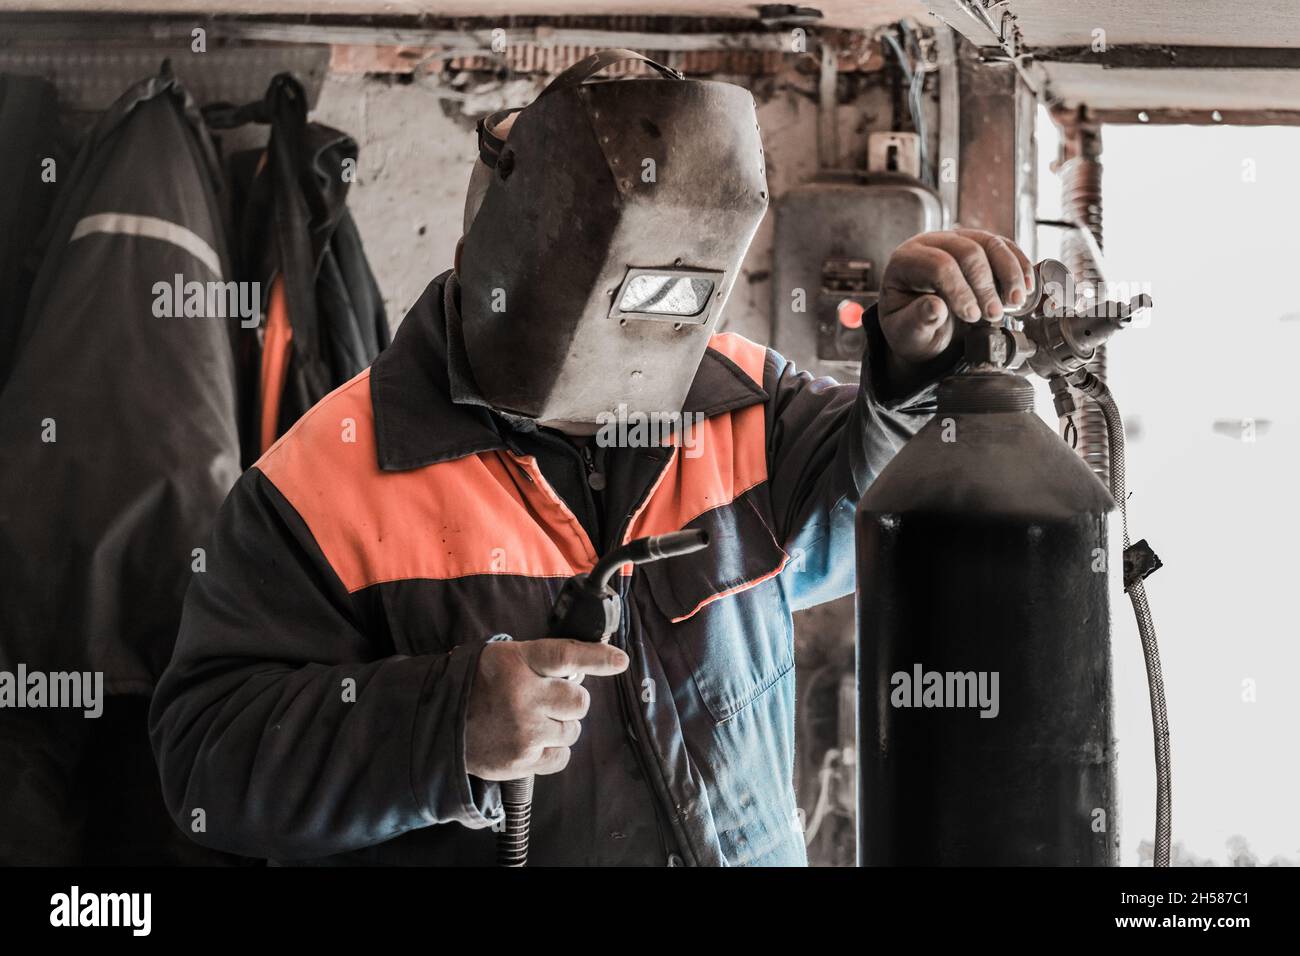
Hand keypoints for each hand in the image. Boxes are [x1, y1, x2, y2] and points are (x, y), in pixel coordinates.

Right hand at [465, 638, 628, 780]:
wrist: (442, 723)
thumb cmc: (482, 684)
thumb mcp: (508, 657)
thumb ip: (545, 660)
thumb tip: (585, 669)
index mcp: (517, 664)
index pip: (565, 656)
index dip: (596, 658)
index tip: (620, 661)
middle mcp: (522, 697)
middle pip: (579, 701)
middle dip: (570, 701)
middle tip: (547, 699)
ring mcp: (523, 733)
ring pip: (572, 731)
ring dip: (561, 726)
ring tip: (533, 720)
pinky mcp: (522, 762)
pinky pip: (561, 757)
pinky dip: (553, 750)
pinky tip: (532, 740)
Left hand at [878, 228, 1033, 367]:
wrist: (925, 326)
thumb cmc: (912, 328)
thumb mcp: (907, 333)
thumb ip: (917, 321)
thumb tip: (935, 308)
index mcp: (905, 261)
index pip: (938, 265)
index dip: (959, 290)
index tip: (972, 316)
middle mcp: (930, 243)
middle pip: (968, 251)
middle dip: (985, 285)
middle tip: (995, 315)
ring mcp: (957, 240)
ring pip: (991, 243)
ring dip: (1009, 273)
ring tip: (1016, 302)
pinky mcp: (979, 245)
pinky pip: (1005, 247)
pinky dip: (1019, 267)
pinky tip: (1027, 288)